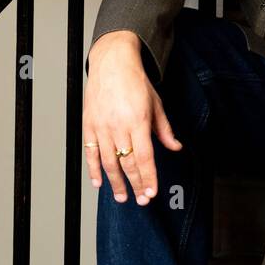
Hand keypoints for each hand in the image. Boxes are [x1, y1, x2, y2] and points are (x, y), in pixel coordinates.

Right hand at [82, 31, 182, 204]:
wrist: (112, 63)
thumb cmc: (135, 82)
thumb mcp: (156, 104)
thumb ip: (164, 129)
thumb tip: (175, 147)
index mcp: (138, 121)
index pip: (144, 157)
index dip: (148, 178)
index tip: (152, 193)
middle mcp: (119, 126)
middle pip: (127, 163)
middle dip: (135, 184)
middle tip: (140, 200)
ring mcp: (101, 127)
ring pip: (108, 162)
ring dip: (115, 182)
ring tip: (122, 196)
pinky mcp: (88, 125)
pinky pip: (90, 152)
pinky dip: (94, 169)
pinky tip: (99, 182)